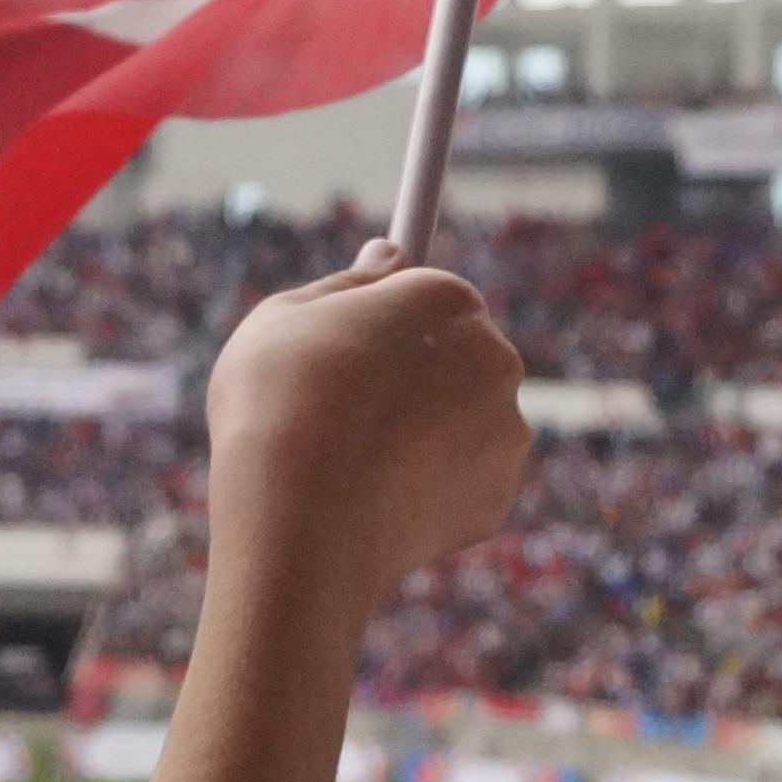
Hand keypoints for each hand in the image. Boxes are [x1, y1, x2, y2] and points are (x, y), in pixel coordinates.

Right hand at [200, 243, 528, 625]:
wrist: (298, 526)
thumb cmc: (276, 407)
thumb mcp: (283, 319)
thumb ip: (348, 283)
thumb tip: (389, 254)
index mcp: (443, 299)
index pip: (431, 294)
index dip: (387, 323)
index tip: (353, 347)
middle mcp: (493, 355)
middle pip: (458, 354)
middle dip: (415, 377)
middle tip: (347, 409)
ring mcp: (504, 428)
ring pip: (463, 420)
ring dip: (425, 434)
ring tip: (355, 461)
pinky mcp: (498, 496)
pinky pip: (462, 481)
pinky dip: (428, 489)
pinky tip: (377, 500)